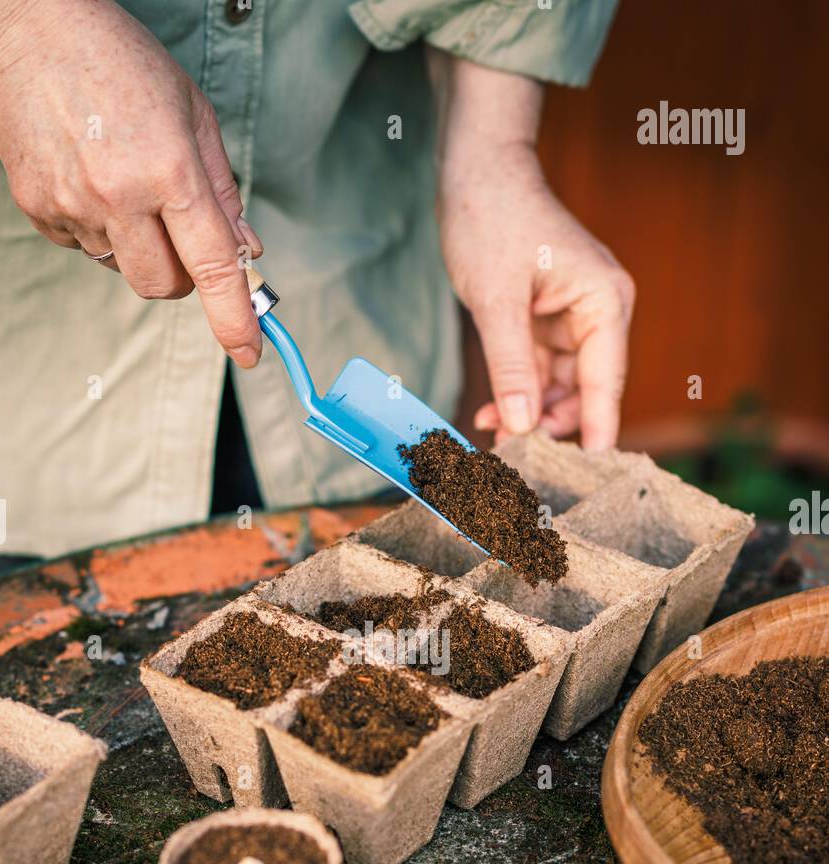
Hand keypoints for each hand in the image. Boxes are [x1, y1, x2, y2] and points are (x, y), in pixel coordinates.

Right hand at [0, 0, 261, 366]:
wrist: (26, 28)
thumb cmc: (117, 60)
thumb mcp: (192, 112)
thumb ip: (222, 189)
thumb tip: (246, 250)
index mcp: (169, 168)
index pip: (212, 265)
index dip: (234, 317)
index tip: (248, 350)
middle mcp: (119, 194)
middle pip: (164, 286)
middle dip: (181, 276)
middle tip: (179, 233)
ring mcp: (74, 205)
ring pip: (124, 270)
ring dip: (138, 247)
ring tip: (125, 184)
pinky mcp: (39, 209)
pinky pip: (84, 248)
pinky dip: (98, 228)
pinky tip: (90, 177)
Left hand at [440, 146, 634, 448]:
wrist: (474, 171)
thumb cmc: (493, 218)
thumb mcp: (496, 298)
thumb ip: (511, 365)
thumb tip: (521, 425)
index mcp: (604, 301)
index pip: (606, 380)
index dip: (597, 428)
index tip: (593, 474)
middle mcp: (598, 313)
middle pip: (584, 391)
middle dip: (550, 425)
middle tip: (516, 458)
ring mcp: (572, 320)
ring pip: (557, 388)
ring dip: (526, 413)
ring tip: (490, 433)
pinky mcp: (545, 323)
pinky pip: (536, 373)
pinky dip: (515, 393)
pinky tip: (488, 413)